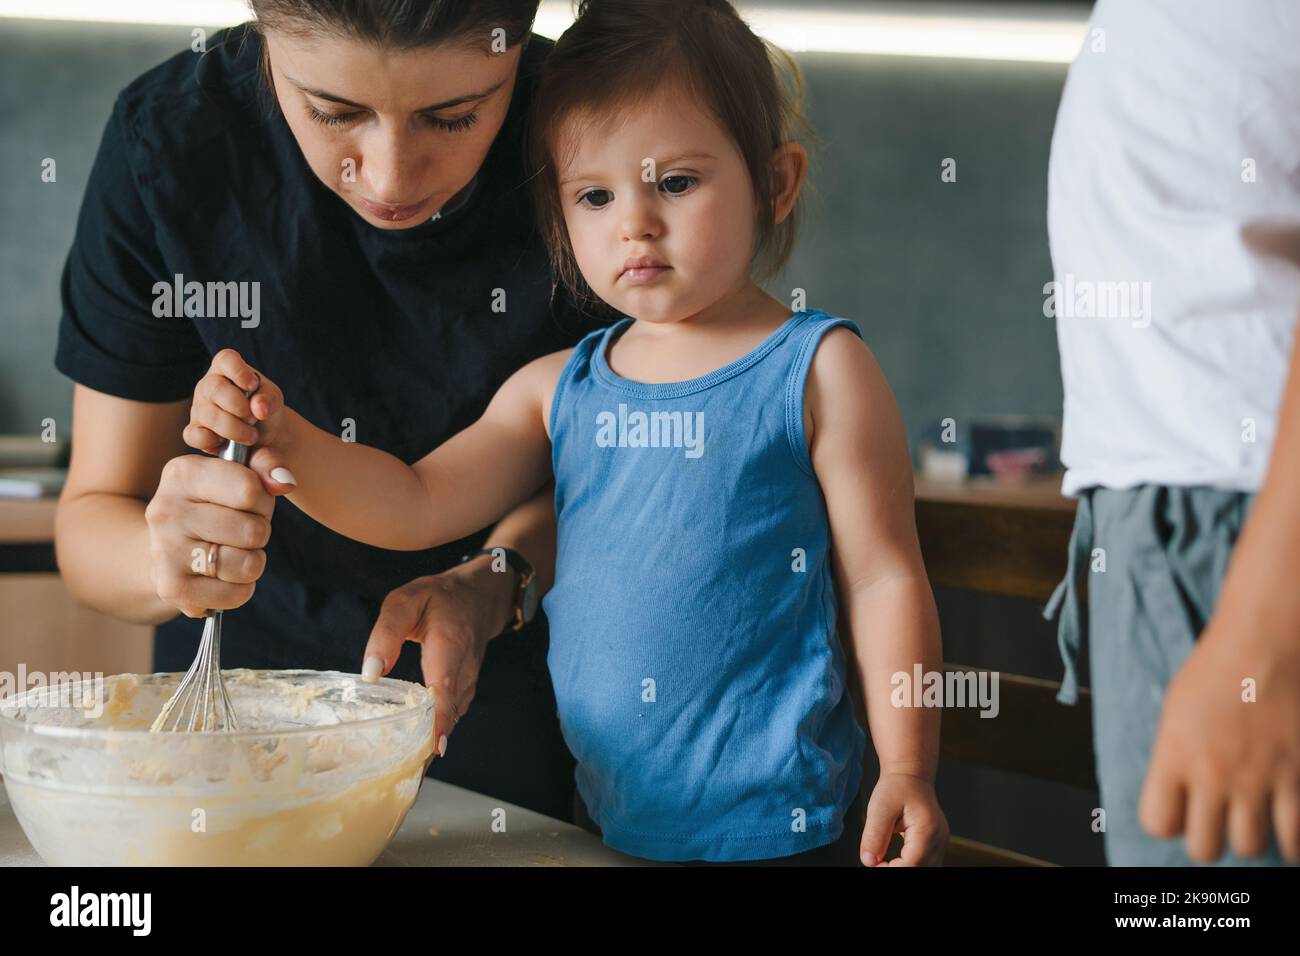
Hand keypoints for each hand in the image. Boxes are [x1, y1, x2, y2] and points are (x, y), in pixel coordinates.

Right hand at [144, 452, 274, 617]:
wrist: (169, 548)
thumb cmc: (216, 505)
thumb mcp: (239, 473)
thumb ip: (266, 462)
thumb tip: (285, 481)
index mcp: (182, 473)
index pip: (251, 490)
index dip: (262, 501)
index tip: (246, 502)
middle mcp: (166, 509)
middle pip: (254, 531)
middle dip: (259, 533)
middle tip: (238, 531)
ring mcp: (165, 550)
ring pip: (248, 564)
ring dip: (252, 561)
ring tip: (231, 552)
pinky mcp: (172, 588)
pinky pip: (237, 594)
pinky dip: (240, 589)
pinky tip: (223, 577)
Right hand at [183, 348, 297, 494]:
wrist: (263, 434)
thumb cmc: (264, 407)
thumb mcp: (272, 399)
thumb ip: (268, 399)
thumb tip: (259, 408)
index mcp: (226, 369)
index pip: (226, 359)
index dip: (239, 371)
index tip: (253, 386)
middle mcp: (208, 385)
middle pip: (215, 388)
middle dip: (239, 407)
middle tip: (255, 419)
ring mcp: (198, 408)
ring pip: (208, 415)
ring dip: (234, 428)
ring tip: (252, 436)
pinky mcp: (194, 431)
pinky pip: (193, 435)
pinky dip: (211, 441)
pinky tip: (227, 444)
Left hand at [360, 556, 515, 765]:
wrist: (480, 597)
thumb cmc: (438, 598)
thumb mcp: (407, 601)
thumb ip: (387, 633)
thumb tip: (371, 672)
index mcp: (449, 645)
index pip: (445, 687)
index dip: (441, 718)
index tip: (436, 747)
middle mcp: (464, 669)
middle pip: (448, 713)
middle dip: (429, 745)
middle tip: (406, 778)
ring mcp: (468, 682)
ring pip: (451, 718)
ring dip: (431, 743)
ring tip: (409, 774)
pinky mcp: (464, 690)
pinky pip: (451, 715)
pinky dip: (436, 733)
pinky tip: (417, 750)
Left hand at [859, 771, 948, 865]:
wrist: (910, 775)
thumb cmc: (897, 786)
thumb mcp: (879, 807)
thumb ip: (874, 835)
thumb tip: (868, 861)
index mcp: (928, 829)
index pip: (912, 864)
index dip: (891, 870)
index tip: (873, 864)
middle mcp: (939, 839)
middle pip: (920, 868)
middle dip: (896, 869)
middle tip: (876, 862)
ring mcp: (940, 842)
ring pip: (924, 867)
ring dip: (904, 867)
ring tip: (883, 861)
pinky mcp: (936, 843)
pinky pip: (925, 862)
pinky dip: (910, 864)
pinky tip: (895, 860)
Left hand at [1139, 621, 1299, 861]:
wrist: (1266, 642)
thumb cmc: (1218, 669)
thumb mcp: (1176, 710)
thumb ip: (1174, 756)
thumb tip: (1178, 795)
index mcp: (1173, 755)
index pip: (1157, 822)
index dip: (1170, 823)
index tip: (1182, 810)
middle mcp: (1212, 774)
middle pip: (1204, 848)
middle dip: (1211, 841)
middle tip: (1221, 822)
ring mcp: (1257, 778)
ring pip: (1250, 848)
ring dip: (1252, 838)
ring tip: (1256, 820)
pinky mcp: (1297, 777)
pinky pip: (1296, 837)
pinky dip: (1292, 841)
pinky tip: (1288, 827)